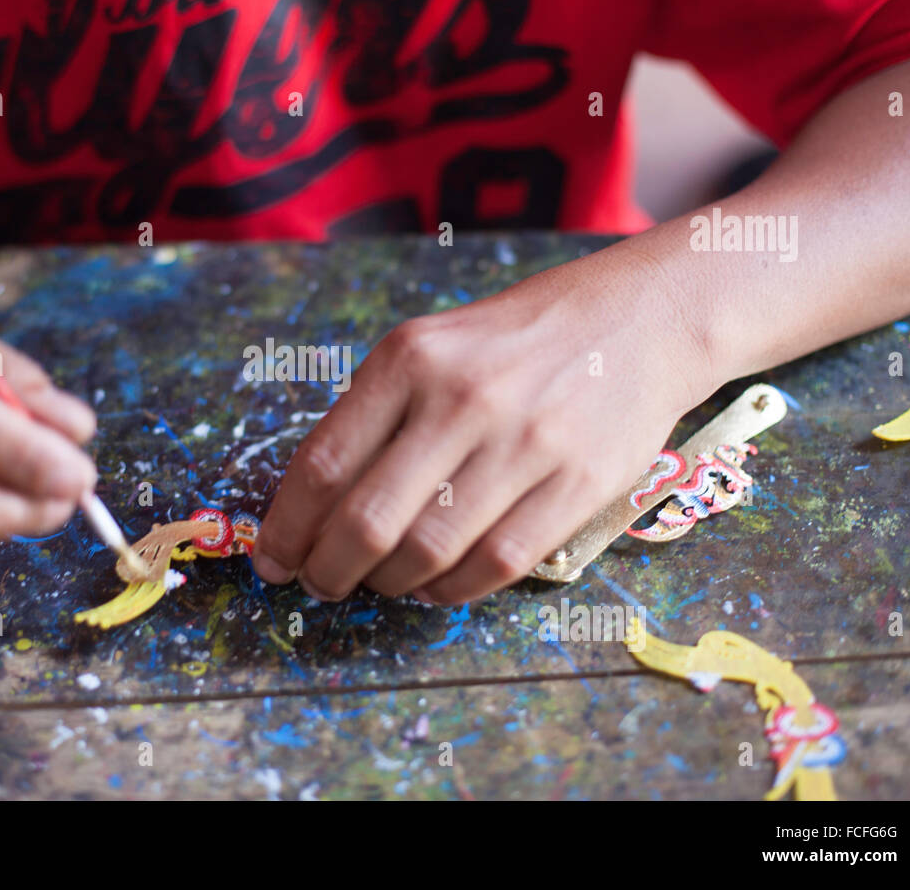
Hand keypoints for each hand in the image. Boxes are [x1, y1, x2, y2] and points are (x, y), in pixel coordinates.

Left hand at [253, 247, 716, 605]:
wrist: (636, 320)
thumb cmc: (514, 342)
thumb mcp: (429, 346)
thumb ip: (373, 414)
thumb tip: (313, 508)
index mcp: (410, 358)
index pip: (324, 464)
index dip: (288, 527)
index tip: (273, 559)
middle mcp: (464, 398)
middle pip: (368, 520)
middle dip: (329, 569)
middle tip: (321, 583)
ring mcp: (526, 442)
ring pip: (429, 551)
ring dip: (388, 583)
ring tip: (379, 582)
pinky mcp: (579, 482)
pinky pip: (497, 563)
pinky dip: (452, 589)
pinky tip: (435, 585)